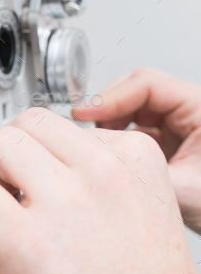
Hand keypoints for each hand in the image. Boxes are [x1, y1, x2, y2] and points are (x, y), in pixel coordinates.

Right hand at [73, 67, 200, 231]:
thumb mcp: (184, 190)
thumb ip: (140, 175)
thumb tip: (96, 163)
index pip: (146, 84)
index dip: (110, 97)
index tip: (83, 114)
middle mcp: (190, 112)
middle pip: (134, 93)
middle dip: (106, 111)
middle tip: (83, 130)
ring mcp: (179, 127)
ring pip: (132, 112)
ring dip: (110, 127)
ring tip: (98, 147)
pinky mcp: (171, 144)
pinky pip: (136, 132)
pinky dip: (119, 143)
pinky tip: (110, 158)